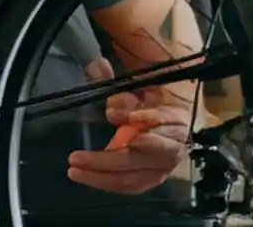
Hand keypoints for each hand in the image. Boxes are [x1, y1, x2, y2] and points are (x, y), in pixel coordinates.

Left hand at [67, 81, 191, 194]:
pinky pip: (133, 184)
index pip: (164, 119)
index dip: (142, 118)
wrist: (174, 112)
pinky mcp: (155, 175)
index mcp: (177, 114)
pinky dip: (110, 183)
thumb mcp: (134, 79)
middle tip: (76, 157)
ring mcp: (165, 164)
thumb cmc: (150, 94)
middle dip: (109, 160)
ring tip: (75, 171)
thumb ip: (115, 75)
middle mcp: (176, 143)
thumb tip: (99, 68)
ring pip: (137, 177)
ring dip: (104, 177)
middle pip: (144, 157)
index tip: (114, 115)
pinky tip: (86, 177)